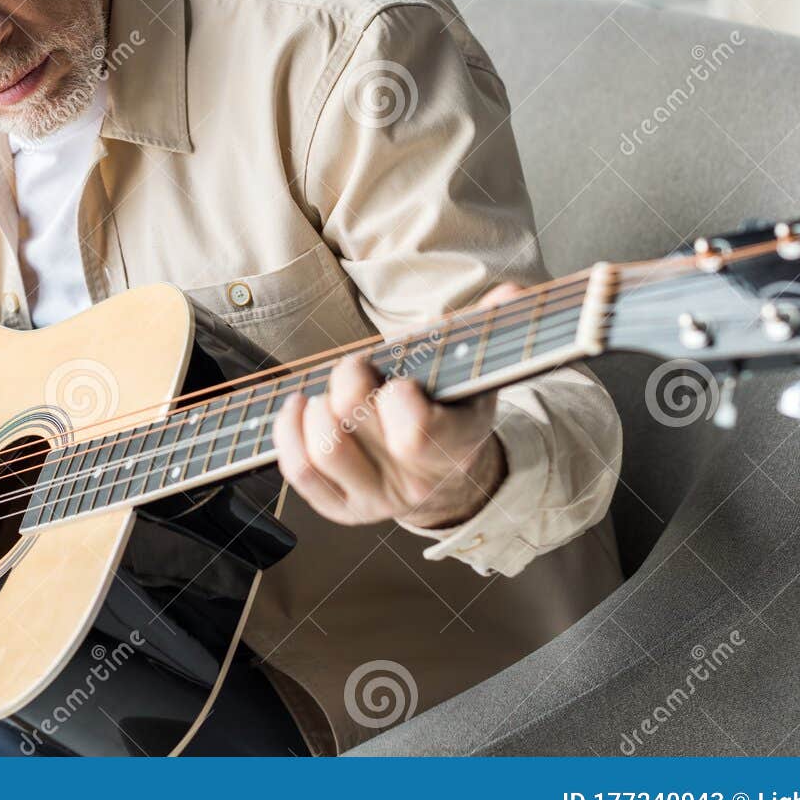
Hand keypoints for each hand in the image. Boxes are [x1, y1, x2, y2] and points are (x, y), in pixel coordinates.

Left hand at [272, 284, 523, 529]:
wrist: (447, 473)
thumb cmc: (454, 408)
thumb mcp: (478, 370)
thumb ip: (491, 328)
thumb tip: (511, 293)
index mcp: (455, 447)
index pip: (415, 433)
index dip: (398, 397)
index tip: (402, 380)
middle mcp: (413, 481)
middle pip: (351, 426)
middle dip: (347, 381)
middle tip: (359, 367)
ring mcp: (375, 498)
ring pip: (322, 452)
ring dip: (313, 409)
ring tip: (327, 391)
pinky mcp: (342, 506)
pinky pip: (300, 474)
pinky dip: (288, 433)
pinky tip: (299, 406)